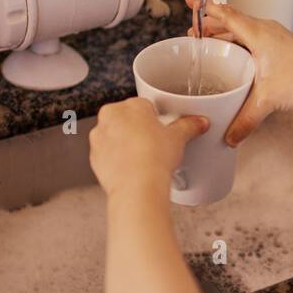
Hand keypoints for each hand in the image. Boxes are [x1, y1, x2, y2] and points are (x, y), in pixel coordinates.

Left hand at [89, 97, 206, 196]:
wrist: (137, 186)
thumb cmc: (153, 158)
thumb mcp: (178, 138)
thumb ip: (189, 126)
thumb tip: (198, 122)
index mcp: (129, 105)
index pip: (144, 106)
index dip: (156, 119)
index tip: (163, 130)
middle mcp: (109, 117)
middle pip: (127, 119)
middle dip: (139, 130)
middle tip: (155, 144)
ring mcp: (99, 138)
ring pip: (115, 136)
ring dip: (126, 144)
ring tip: (144, 158)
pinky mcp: (94, 158)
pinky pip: (108, 154)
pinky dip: (118, 159)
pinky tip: (132, 168)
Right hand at [185, 0, 292, 144]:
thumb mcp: (268, 100)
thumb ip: (245, 119)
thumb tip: (229, 138)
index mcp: (258, 34)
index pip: (226, 15)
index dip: (205, 8)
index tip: (190, 0)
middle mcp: (265, 30)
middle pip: (232, 20)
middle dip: (210, 23)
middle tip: (192, 29)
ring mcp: (274, 36)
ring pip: (243, 28)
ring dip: (224, 32)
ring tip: (207, 40)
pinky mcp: (280, 44)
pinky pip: (253, 37)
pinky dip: (238, 40)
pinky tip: (234, 54)